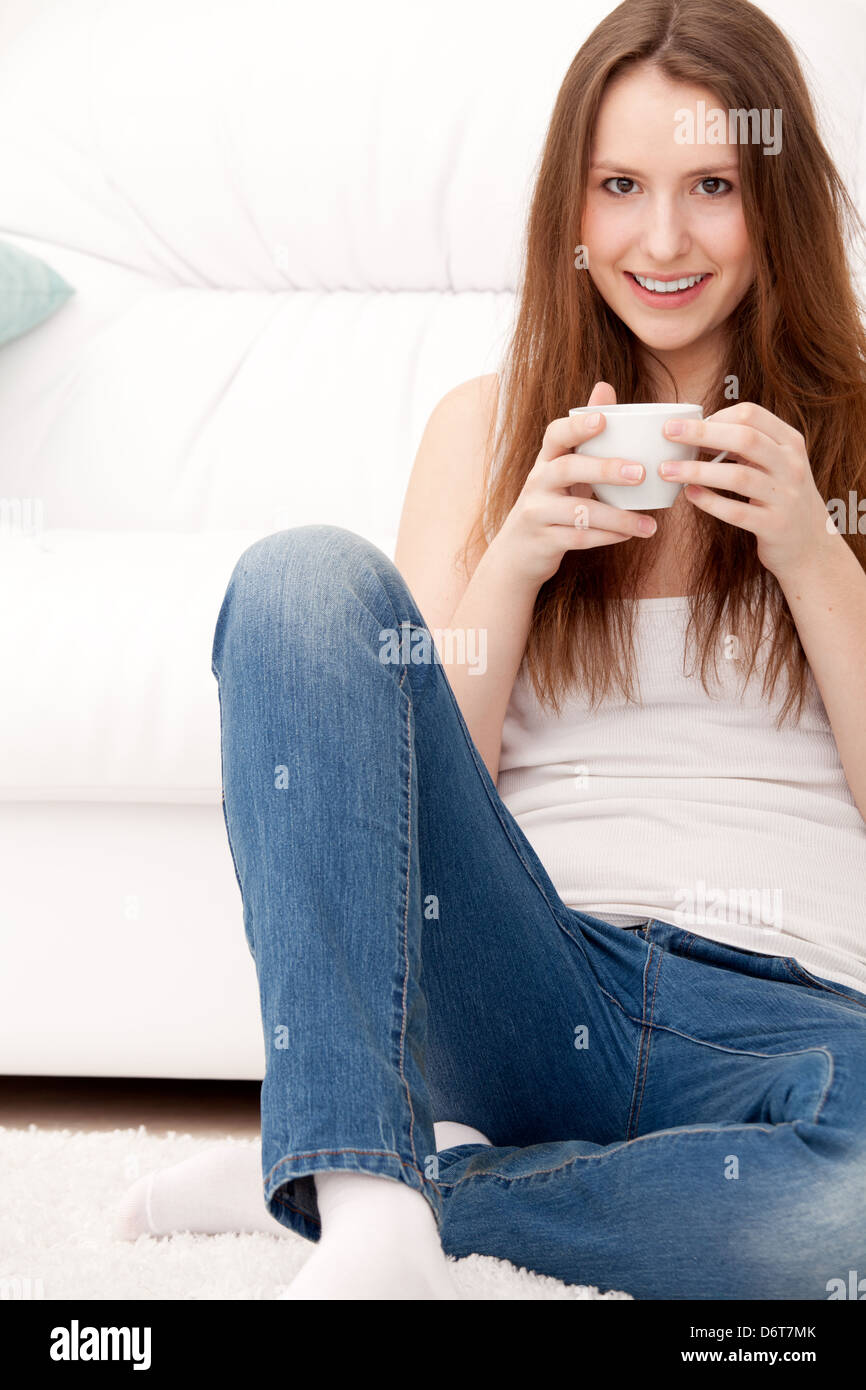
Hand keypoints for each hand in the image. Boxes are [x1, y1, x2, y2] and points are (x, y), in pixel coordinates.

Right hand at [494, 381, 657, 588]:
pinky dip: (606, 537)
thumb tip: (605, 386)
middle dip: (604, 469)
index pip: (555, 435)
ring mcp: (538, 513)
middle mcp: (537, 483)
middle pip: (567, 469)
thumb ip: (583, 432)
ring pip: (578, 511)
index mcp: (545, 461)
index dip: (577, 426)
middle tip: (641, 473)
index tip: (603, 419)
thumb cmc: (550, 503)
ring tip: (649, 524)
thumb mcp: (561, 468)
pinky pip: (578, 538)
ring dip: (617, 517)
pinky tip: (629, 536)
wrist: (517, 553)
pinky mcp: (543, 541)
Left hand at [657, 402, 830, 582]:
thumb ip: (747, 446)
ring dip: (698, 471)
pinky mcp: (774, 525)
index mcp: (790, 442)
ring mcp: (785, 496)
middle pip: (745, 439)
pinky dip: (709, 501)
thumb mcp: (776, 463)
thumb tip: (697, 432)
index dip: (716, 416)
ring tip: (667, 470)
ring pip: (738, 476)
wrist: (812, 544)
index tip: (688, 425)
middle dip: (702, 433)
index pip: (751, 415)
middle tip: (668, 433)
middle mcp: (791, 465)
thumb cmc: (782, 497)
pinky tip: (689, 494)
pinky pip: (736, 511)